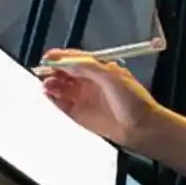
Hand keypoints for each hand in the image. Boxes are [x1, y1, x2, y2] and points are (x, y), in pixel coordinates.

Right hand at [40, 50, 160, 151]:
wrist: (141, 127)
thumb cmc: (132, 99)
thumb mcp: (111, 76)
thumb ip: (87, 66)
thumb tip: (64, 61)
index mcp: (97, 68)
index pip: (73, 58)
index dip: (60, 57)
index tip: (48, 58)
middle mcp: (87, 81)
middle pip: (63, 72)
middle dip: (52, 70)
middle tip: (44, 72)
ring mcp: (82, 97)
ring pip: (60, 87)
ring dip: (51, 84)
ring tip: (47, 86)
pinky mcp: (78, 113)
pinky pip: (60, 104)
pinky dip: (52, 99)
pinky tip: (48, 96)